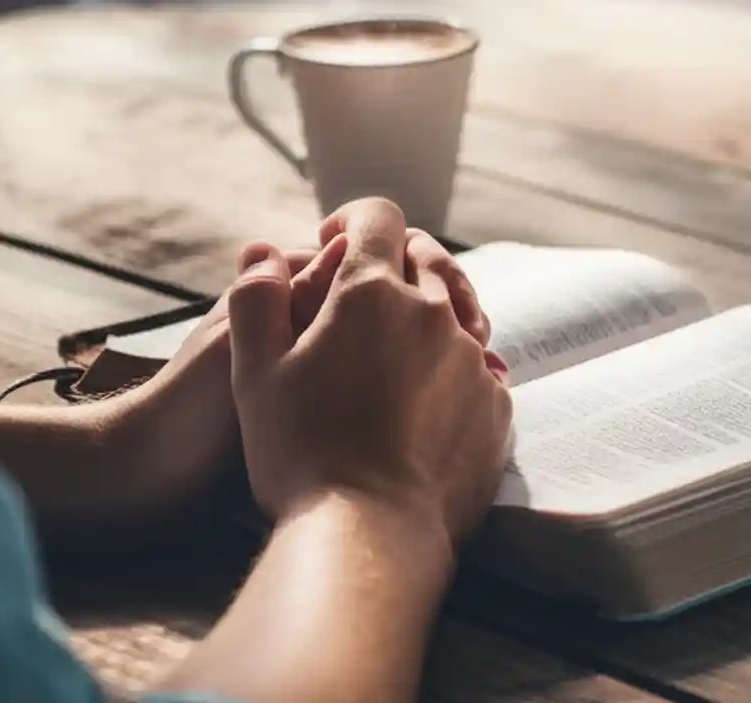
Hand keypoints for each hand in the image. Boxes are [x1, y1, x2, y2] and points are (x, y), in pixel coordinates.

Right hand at [228, 198, 512, 546]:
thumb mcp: (253, 370)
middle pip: (428, 257)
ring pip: (459, 311)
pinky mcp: (497, 406)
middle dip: (396, 258)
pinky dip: (453, 366)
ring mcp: (473, 360)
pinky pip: (480, 366)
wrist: (369, 532)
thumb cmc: (300, 450)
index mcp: (372, 292)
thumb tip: (263, 253)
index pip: (378, 218)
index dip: (353, 220)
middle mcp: (434, 314)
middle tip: (366, 287)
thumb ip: (257, 298)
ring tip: (397, 346)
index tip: (333, 242)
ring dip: (430, 312)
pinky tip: (425, 398)